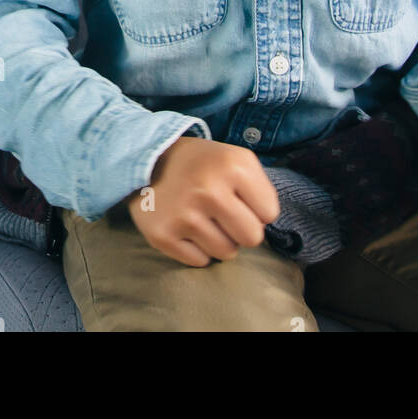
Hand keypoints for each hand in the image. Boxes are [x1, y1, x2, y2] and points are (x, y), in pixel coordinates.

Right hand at [123, 136, 280, 266]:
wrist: (147, 158)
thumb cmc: (201, 163)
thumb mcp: (235, 157)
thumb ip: (258, 187)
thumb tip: (266, 226)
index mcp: (233, 165)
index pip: (270, 213)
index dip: (257, 208)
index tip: (240, 198)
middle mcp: (209, 190)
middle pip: (252, 238)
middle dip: (241, 229)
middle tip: (224, 214)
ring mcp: (185, 215)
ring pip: (227, 253)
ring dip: (219, 240)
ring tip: (204, 218)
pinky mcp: (164, 236)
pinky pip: (200, 261)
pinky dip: (197, 249)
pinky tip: (187, 228)